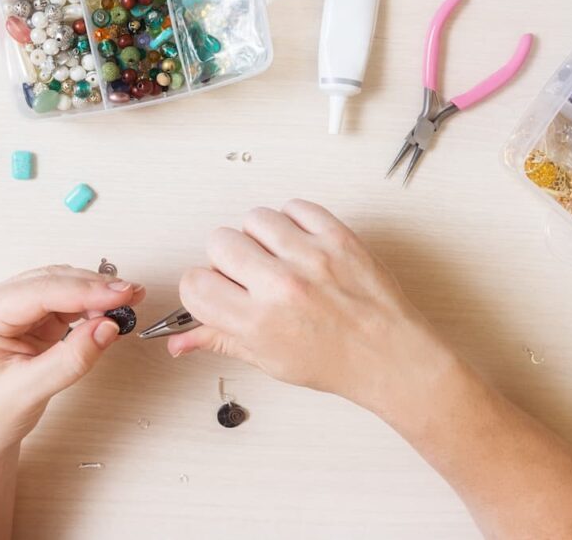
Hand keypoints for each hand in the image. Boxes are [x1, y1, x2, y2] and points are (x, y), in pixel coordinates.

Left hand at [0, 266, 145, 453]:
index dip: (85, 291)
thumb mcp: (30, 391)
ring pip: (64, 286)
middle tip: (131, 296)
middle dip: (95, 288)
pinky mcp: (34, 317)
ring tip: (127, 304)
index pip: (41, 292)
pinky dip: (91, 306)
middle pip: (54, 281)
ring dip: (96, 294)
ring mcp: (16, 307)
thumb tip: (107, 328)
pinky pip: (68, 302)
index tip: (120, 294)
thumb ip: (71, 359)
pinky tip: (110, 313)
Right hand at [170, 200, 453, 417]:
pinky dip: (292, 221)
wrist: (393, 356)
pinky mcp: (338, 237)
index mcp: (257, 323)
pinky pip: (295, 207)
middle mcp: (280, 286)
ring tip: (278, 258)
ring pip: (255, 218)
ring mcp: (311, 257)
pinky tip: (300, 244)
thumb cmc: (337, 363)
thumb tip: (179, 341)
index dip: (201, 287)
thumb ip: (220, 341)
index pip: (194, 283)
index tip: (216, 291)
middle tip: (250, 275)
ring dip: (259, 236)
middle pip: (219, 242)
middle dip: (227, 259)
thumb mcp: (270, 360)